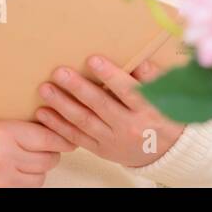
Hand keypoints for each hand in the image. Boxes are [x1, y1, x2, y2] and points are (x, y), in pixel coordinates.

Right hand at [0, 118, 75, 186]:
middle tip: (47, 148)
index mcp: (4, 132)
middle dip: (51, 154)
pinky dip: (28, 182)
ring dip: (39, 170)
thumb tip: (51, 124)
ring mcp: (3, 178)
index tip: (69, 137)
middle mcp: (6, 156)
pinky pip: (28, 189)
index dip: (62, 138)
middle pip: (48, 159)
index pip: (47, 137)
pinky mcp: (1, 192)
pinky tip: (19, 173)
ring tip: (28, 161)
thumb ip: (20, 126)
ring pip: (40, 177)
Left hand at [33, 56, 185, 167]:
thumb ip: (152, 77)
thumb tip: (137, 58)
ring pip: (85, 122)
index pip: (128, 91)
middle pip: (101, 105)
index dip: (110, 76)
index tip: (93, 60)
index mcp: (148, 110)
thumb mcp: (167, 95)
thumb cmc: (164, 115)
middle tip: (59, 72)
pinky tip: (44, 113)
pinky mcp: (102, 150)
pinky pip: (77, 138)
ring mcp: (114, 140)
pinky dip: (59, 126)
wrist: (167, 152)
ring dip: (63, 105)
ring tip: (45, 89)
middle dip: (78, 88)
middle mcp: (130, 126)